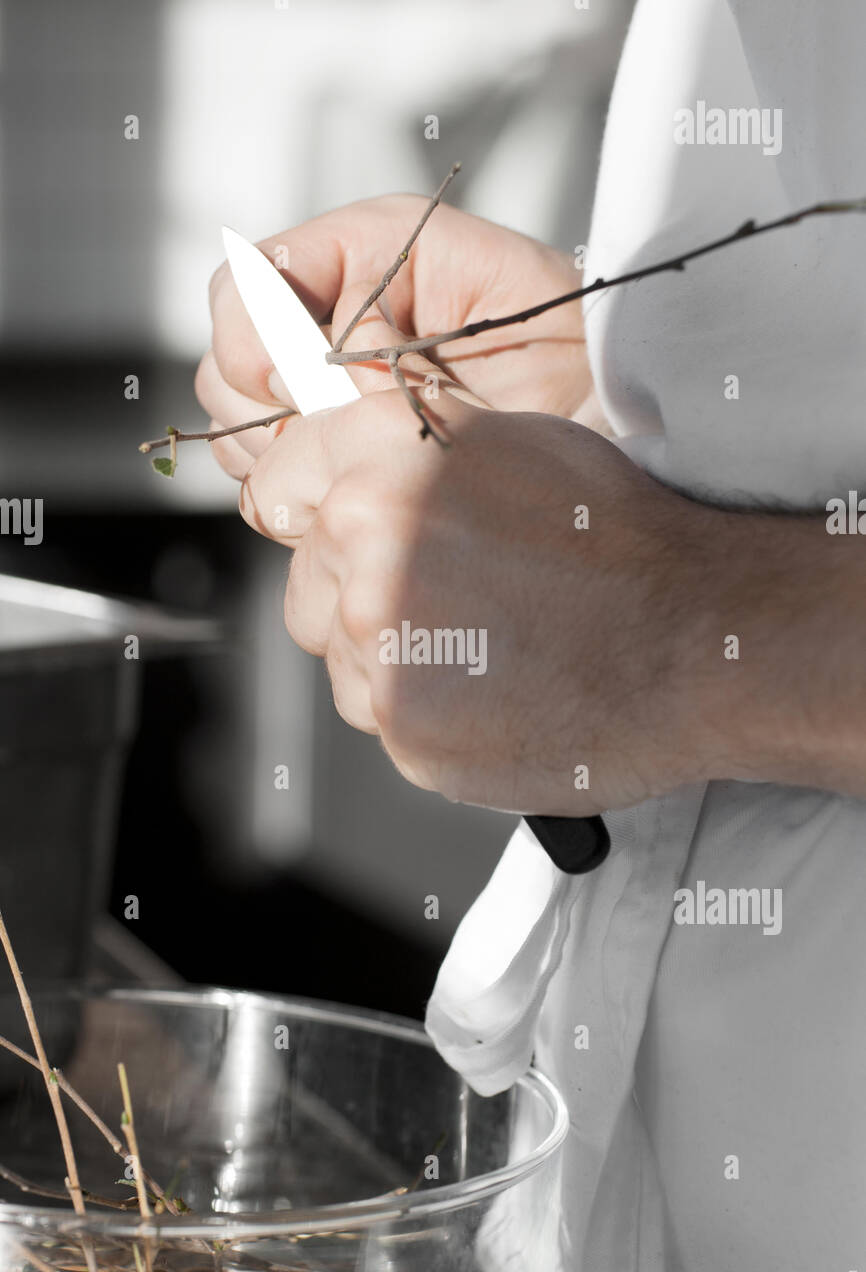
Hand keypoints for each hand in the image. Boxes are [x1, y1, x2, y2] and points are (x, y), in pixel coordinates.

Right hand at [196, 195, 591, 478]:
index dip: (254, 336)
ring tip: (366, 461)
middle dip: (272, 407)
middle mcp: (331, 328)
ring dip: (286, 457)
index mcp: (362, 260)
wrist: (612, 432)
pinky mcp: (336, 467)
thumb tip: (321, 365)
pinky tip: (365, 490)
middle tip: (345, 430)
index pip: (247, 283)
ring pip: (239, 431)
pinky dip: (301, 498)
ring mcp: (327, 404)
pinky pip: (271, 488)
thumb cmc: (573, 351)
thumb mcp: (493, 300)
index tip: (297, 383)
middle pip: (226, 364)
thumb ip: (388, 316)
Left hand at [197, 281, 717, 816]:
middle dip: (358, 592)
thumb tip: (341, 471)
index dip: (309, 503)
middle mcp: (367, 550)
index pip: (282, 480)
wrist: (693, 640)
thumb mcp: (511, 444)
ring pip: (345, 658)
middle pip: (309, 583)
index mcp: (388, 465)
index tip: (327, 524)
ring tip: (488, 647)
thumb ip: (407, 450)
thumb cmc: (622, 541)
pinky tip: (495, 690)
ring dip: (396, 659)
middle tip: (451, 600)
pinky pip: (385, 720)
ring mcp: (383, 647)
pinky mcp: (406, 730)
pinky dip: (429, 714)